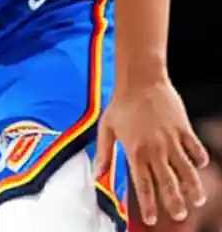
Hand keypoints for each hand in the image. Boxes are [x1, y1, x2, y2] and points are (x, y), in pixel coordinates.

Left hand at [96, 77, 209, 225]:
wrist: (141, 80)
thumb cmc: (121, 103)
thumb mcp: (106, 128)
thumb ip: (103, 153)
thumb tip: (97, 175)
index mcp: (135, 151)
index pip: (143, 185)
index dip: (149, 205)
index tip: (152, 220)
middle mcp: (155, 149)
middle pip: (168, 183)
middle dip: (174, 203)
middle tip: (180, 216)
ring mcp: (171, 140)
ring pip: (186, 171)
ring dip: (193, 187)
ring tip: (197, 200)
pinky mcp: (184, 130)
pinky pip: (196, 150)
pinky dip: (199, 160)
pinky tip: (198, 167)